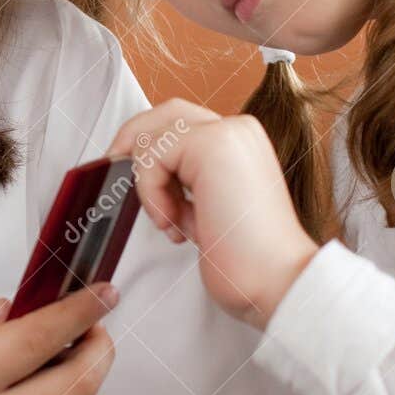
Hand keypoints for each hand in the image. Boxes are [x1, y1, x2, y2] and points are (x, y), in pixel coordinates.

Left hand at [106, 99, 320, 327]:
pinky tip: (173, 222)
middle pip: (166, 113)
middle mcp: (238, 130)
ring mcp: (227, 133)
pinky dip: (150, 191)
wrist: (277, 281)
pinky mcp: (213, 144)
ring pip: (153, 135)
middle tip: (117, 177)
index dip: (149, 146)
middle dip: (134, 144)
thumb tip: (143, 172)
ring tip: (171, 221)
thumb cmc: (247, 259)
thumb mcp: (206, 208)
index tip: (134, 180)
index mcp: (240, 143)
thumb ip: (183, 182)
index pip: (181, 122)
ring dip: (148, 183)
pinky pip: (151, 155)